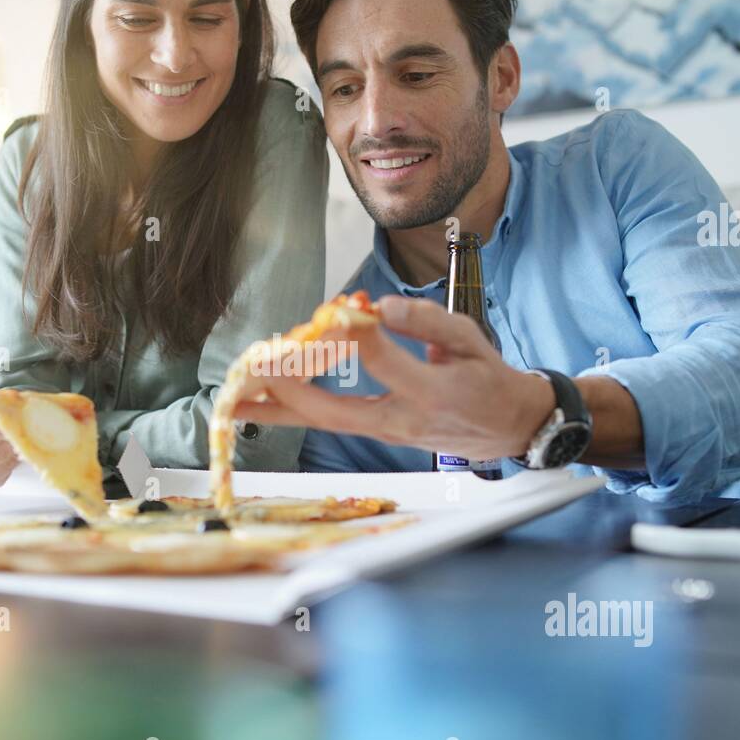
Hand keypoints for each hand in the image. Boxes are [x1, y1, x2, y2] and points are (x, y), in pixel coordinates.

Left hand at [234, 296, 555, 458]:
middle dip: (291, 389)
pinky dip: (292, 412)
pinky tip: (260, 404)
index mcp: (433, 392)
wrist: (506, 428)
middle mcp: (402, 421)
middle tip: (256, 366)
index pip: (386, 364)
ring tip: (233, 398)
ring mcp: (385, 433)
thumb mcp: (471, 339)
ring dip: (275, 411)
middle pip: (336, 410)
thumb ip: (427, 322)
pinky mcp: (375, 434)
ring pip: (322, 424)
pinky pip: (328, 424)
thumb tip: (382, 305)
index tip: (338, 311)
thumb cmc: (487, 376)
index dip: (359, 337)